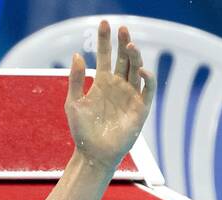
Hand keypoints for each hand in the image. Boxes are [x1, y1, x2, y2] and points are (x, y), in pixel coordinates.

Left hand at [66, 21, 156, 172]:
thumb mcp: (74, 103)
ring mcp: (131, 95)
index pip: (106, 56)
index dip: (105, 40)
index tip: (104, 23)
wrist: (93, 154)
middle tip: (121, 28)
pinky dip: (147, 77)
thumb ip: (75, 80)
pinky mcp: (141, 107)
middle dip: (123, 42)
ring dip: (134, 56)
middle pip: (124, 58)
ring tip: (129, 45)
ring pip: (136, 69)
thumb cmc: (82, 131)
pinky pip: (148, 88)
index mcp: (102, 82)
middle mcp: (118, 85)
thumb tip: (78, 54)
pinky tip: (140, 69)